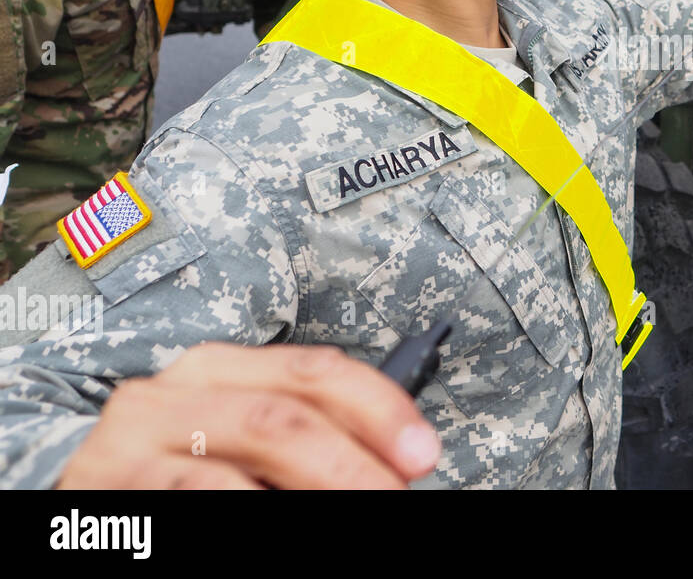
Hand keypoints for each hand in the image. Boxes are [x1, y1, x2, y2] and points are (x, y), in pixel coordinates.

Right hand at [57, 343, 440, 488]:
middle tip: (392, 498)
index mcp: (220, 365)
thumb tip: (395, 462)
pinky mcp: (109, 486)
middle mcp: (175, 389)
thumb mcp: (237, 438)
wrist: (72, 488)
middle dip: (353, 465)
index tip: (424, 453)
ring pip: (244, 460)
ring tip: (355, 518)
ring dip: (314, 492)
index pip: (316, 371)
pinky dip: (252, 514)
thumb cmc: (175, 465)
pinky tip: (277, 525)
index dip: (380, 409)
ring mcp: (135, 439)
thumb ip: (303, 436)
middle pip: (286, 417)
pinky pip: (198, 497)